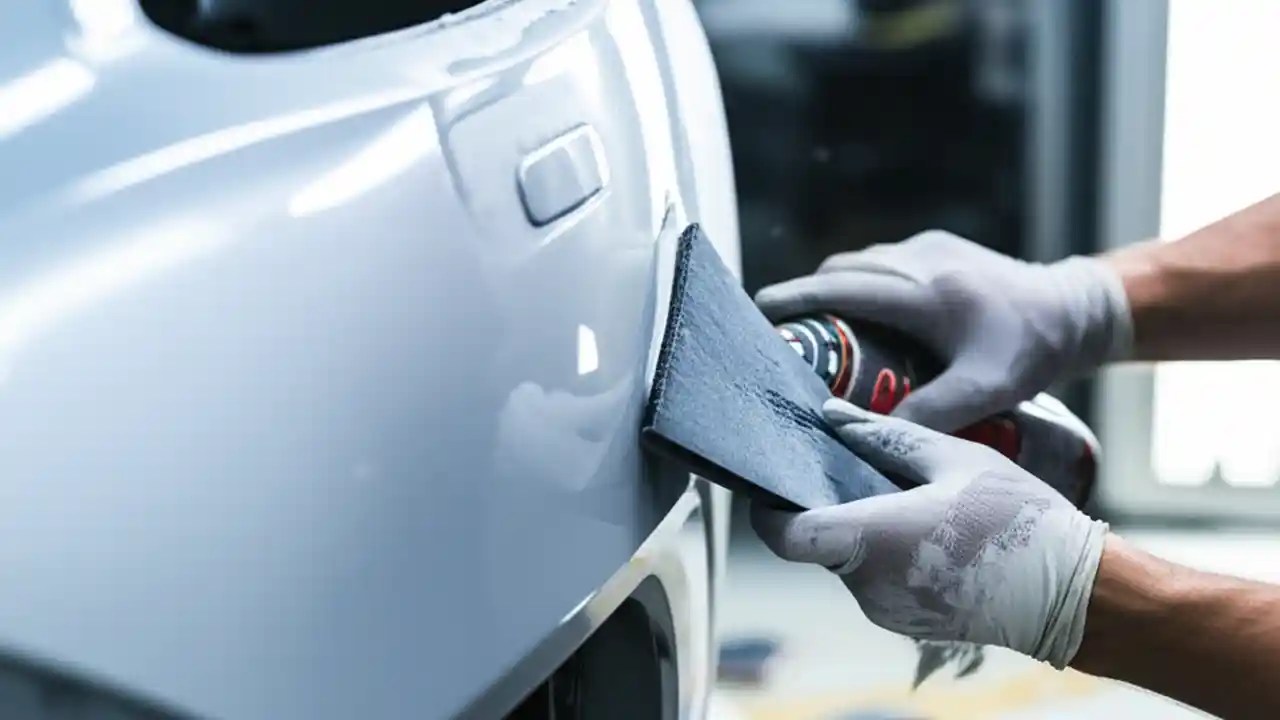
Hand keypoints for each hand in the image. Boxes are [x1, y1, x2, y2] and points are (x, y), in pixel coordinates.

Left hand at [752, 399, 1108, 667]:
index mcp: (871, 539)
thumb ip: (884, 435)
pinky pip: (877, 577)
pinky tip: (926, 523)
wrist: (1076, 593)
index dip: (768, 507)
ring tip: (906, 490)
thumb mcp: (953, 458)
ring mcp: (886, 609)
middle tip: (856, 463)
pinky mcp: (907, 620)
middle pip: (816, 540)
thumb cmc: (1019, 520)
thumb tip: (831, 415)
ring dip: (862, 525)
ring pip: (847, 558)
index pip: (783, 534)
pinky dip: (887, 549)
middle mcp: (868, 584)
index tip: (776, 477)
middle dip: (828, 504)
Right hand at [755, 230, 1130, 431]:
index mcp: (924, 293)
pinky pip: (884, 261)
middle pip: (840, 271)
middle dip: (808, 298)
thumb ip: (926, 415)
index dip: (794, 299)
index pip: (840, 287)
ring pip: (861, 263)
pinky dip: (864, 285)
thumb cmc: (1032, 351)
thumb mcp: (982, 391)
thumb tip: (864, 436)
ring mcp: (929, 248)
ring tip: (826, 333)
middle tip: (789, 336)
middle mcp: (920, 260)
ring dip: (837, 291)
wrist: (1076, 311)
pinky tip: (869, 319)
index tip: (759, 310)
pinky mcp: (939, 247)